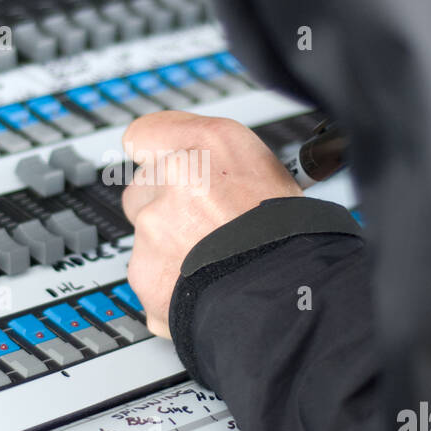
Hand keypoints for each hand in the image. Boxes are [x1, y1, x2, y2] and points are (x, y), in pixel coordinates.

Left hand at [121, 111, 301, 337]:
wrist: (285, 296)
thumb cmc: (287, 237)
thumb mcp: (264, 169)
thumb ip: (210, 159)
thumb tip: (179, 157)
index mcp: (211, 144)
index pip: (147, 133)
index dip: (154, 153)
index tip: (157, 163)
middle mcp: (177, 176)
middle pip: (143, 186)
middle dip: (163, 205)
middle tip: (204, 224)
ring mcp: (154, 225)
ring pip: (144, 233)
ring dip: (166, 246)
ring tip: (210, 259)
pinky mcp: (144, 269)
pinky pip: (147, 273)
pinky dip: (166, 283)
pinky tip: (202, 283)